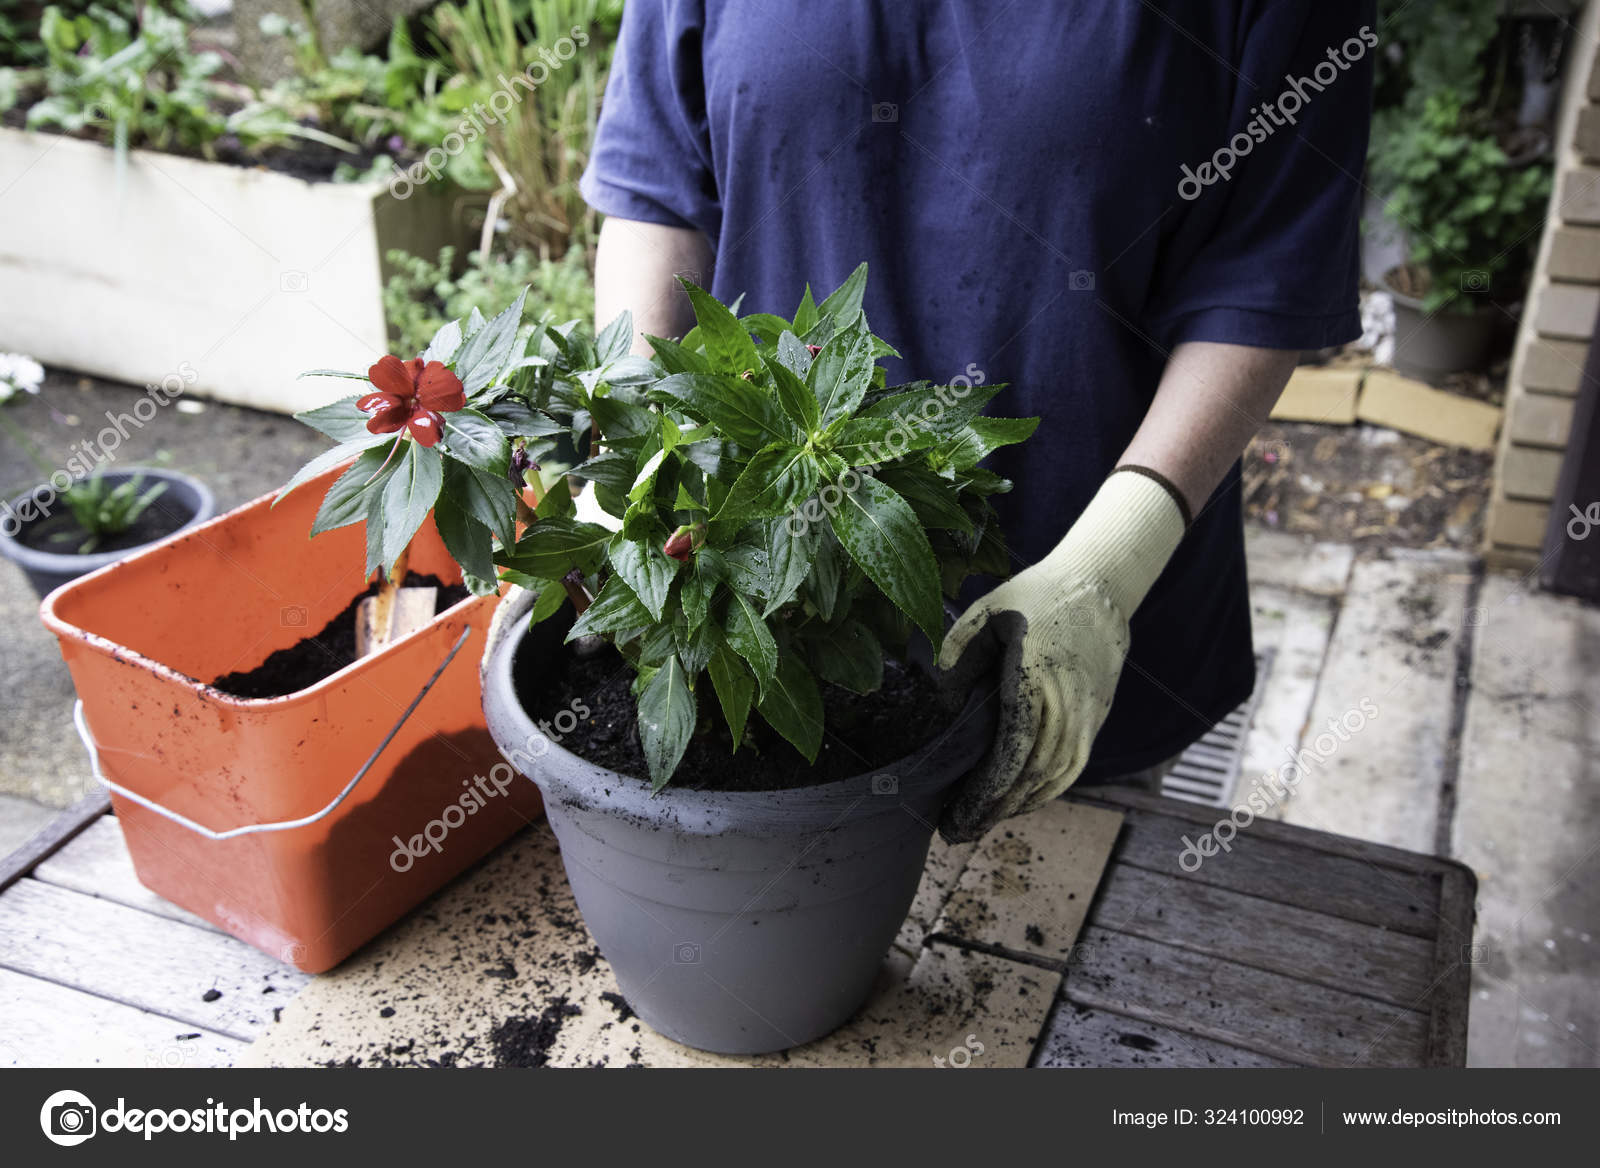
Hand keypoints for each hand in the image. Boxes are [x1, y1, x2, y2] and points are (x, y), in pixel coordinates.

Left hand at [936, 470, 1186, 841]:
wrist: (1098, 586)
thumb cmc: (1035, 597)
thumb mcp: (987, 613)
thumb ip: (958, 654)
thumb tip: (938, 699)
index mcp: (1035, 681)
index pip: (1012, 752)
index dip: (985, 791)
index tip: (955, 813)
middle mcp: (1066, 706)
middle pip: (1031, 776)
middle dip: (993, 810)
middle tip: (956, 832)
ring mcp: (1087, 715)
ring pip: (1056, 778)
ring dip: (1018, 807)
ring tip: (981, 823)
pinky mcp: (1096, 718)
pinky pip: (1072, 767)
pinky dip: (1044, 791)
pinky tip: (1017, 801)